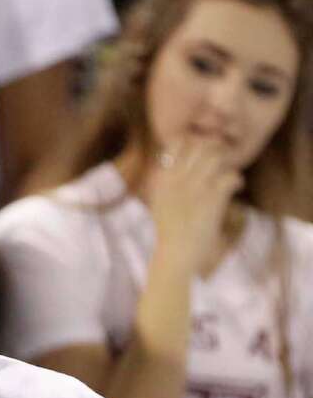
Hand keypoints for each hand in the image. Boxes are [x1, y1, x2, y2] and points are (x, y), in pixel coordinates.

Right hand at [143, 135, 242, 273]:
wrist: (175, 255)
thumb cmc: (169, 232)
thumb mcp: (160, 203)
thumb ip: (167, 183)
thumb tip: (175, 166)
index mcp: (163, 178)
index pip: (177, 142)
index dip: (193, 143)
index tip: (202, 155)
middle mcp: (177, 178)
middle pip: (201, 145)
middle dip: (215, 150)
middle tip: (222, 164)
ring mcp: (194, 187)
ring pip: (216, 156)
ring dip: (227, 163)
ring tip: (228, 176)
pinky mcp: (211, 198)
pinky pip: (230, 176)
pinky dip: (237, 180)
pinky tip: (235, 188)